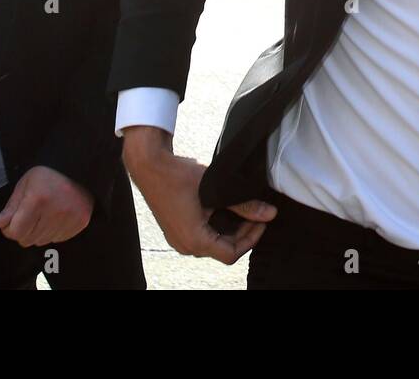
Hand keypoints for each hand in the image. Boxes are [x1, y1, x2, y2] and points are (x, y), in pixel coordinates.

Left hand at [0, 165, 93, 246]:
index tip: (12, 220)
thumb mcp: (24, 186)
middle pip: (27, 240)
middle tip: (29, 215)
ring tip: (43, 214)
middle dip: (23, 230)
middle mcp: (55, 211)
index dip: (9, 228)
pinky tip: (55, 217)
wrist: (77, 168)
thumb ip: (9, 208)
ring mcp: (70, 218)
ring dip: (38, 232)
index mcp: (38, 199)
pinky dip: (52, 232)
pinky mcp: (81, 222)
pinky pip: (57, 239)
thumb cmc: (46, 176)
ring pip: (42, 241)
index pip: (15, 232)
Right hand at [121, 125, 276, 264]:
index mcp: (194, 240)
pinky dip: (215, 228)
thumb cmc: (178, 175)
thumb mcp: (216, 189)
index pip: (231, 254)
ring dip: (228, 230)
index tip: (260, 222)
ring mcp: (178, 239)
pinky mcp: (175, 231)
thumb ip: (244, 205)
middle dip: (241, 233)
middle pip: (222, 250)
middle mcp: (185, 245)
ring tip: (240, 211)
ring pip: (212, 244)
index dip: (250, 239)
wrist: (149, 165)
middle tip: (254, 214)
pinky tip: (222, 210)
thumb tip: (269, 214)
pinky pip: (200, 237)